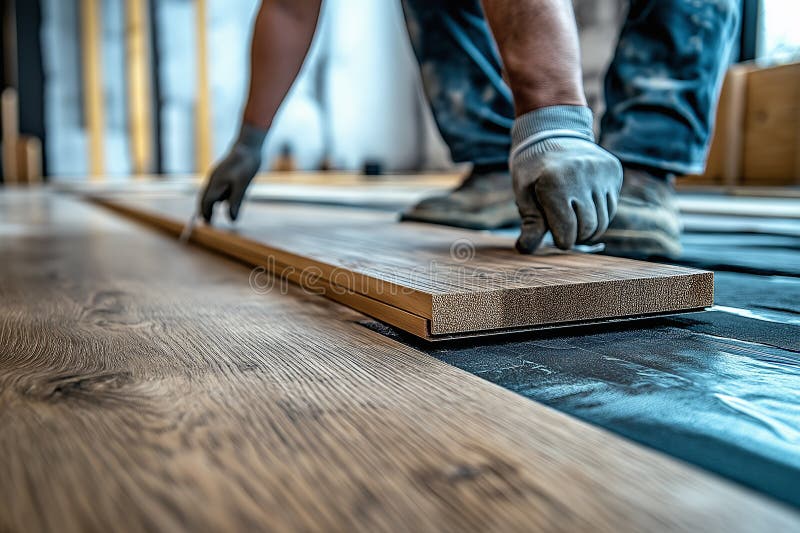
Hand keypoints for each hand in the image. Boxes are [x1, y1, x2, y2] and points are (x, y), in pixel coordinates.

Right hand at [200, 124, 266, 222]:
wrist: (249, 145)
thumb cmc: (246, 164)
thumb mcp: (243, 186)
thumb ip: (236, 202)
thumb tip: (231, 219)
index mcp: (216, 183)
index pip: (207, 203)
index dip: (206, 214)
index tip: (208, 225)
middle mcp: (213, 179)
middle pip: (204, 198)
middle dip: (205, 210)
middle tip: (208, 222)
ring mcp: (217, 174)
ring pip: (210, 192)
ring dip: (210, 203)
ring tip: (212, 214)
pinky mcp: (222, 172)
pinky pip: (216, 187)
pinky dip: (216, 195)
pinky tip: (222, 199)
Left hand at [509, 106, 621, 252]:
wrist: (552, 130)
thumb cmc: (533, 167)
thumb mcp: (524, 193)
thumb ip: (530, 222)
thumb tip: (526, 249)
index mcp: (555, 183)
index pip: (567, 230)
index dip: (562, 241)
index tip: (559, 239)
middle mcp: (582, 175)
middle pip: (588, 227)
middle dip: (577, 236)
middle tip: (567, 232)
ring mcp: (601, 171)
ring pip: (604, 219)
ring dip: (590, 227)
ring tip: (576, 221)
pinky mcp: (613, 170)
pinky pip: (612, 205)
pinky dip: (600, 212)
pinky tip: (585, 203)